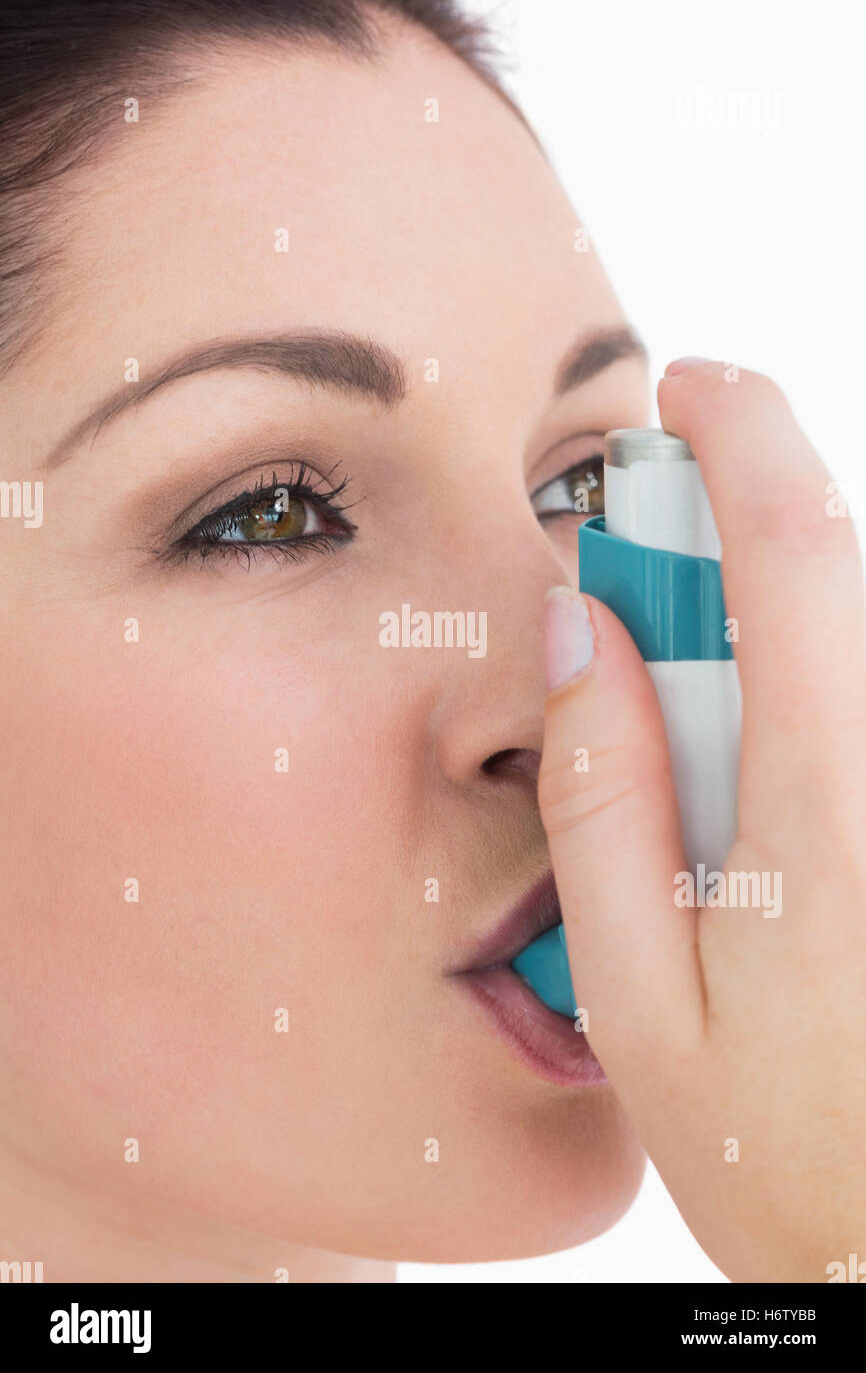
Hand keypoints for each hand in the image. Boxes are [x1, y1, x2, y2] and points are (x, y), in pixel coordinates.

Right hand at [538, 359, 865, 1281]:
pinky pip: (854, 699)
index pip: (797, 551)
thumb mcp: (640, 995)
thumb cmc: (782, 1148)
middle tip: (639, 590)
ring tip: (687, 718)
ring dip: (767, 616)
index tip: (686, 387)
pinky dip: (802, 682)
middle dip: (730, 531)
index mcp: (826, 809)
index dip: (741, 435)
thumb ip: (603, 801)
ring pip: (849, 635)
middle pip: (831, 574)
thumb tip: (582, 635)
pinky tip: (750, 772)